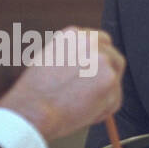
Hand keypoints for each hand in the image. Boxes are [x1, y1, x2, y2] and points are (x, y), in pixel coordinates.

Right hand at [0, 27, 123, 141]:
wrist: (33, 108)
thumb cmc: (34, 92)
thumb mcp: (48, 59)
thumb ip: (71, 57)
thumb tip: (86, 68)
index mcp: (73, 35)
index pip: (101, 41)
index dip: (100, 60)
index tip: (96, 73)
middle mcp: (90, 42)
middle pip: (114, 58)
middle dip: (109, 77)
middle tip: (96, 93)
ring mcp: (102, 60)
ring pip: (115, 82)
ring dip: (104, 96)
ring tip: (81, 106)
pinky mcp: (110, 80)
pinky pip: (114, 100)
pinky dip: (103, 111)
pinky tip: (83, 112)